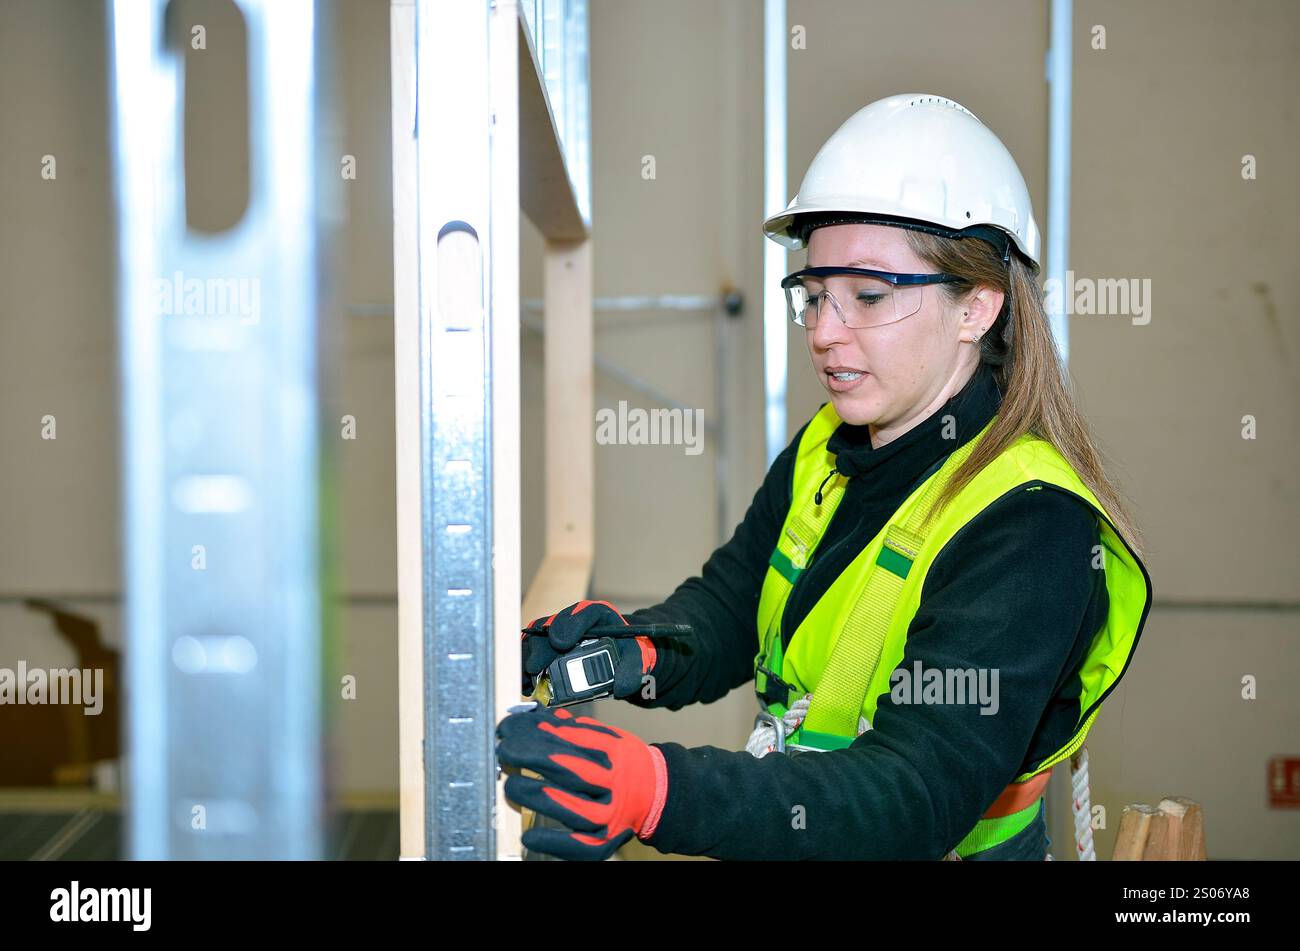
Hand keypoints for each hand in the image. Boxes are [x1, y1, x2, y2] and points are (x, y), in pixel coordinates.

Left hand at [496, 705, 667, 860]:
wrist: (657, 794)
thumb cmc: (626, 764)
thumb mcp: (611, 738)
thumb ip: (578, 730)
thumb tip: (542, 717)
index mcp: (616, 752)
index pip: (571, 738)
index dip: (537, 731)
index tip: (513, 727)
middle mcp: (614, 783)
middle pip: (568, 768)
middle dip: (530, 756)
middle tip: (504, 749)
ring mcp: (609, 814)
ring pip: (569, 806)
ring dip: (535, 794)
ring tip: (510, 784)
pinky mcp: (604, 840)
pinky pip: (576, 845)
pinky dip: (551, 840)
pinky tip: (528, 835)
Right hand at [520, 599, 655, 699]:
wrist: (620, 654)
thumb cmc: (627, 652)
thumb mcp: (636, 660)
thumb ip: (632, 671)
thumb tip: (620, 688)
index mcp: (598, 615)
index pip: (583, 613)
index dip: (569, 625)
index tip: (560, 642)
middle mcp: (574, 619)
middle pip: (552, 625)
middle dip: (542, 647)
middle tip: (534, 667)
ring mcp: (559, 631)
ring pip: (537, 638)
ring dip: (529, 658)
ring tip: (525, 679)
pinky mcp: (549, 646)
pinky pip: (533, 651)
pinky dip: (526, 666)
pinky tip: (524, 682)